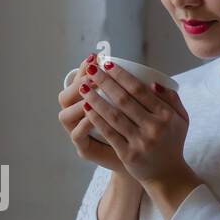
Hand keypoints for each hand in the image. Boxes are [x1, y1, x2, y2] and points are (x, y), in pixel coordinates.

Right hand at [58, 53, 135, 177]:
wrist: (143, 162)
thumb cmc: (140, 130)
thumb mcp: (142, 109)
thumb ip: (144, 95)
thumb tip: (153, 80)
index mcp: (88, 102)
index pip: (79, 80)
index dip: (84, 68)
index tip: (96, 57)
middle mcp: (78, 118)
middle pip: (66, 96)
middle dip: (79, 82)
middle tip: (93, 73)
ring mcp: (78, 133)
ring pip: (66, 114)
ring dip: (79, 102)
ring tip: (91, 90)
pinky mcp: (83, 148)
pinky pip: (78, 134)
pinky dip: (85, 123)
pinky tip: (93, 113)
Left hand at [80, 59, 196, 187]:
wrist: (167, 175)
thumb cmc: (172, 142)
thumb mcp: (181, 119)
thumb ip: (171, 98)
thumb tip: (154, 82)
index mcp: (166, 115)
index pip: (140, 90)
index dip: (121, 75)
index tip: (107, 64)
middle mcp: (154, 128)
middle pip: (124, 100)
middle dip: (105, 82)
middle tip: (91, 70)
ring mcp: (140, 142)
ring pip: (113, 116)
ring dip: (96, 99)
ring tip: (83, 87)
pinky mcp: (128, 154)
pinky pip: (109, 133)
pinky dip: (97, 120)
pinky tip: (86, 109)